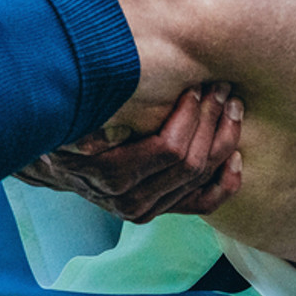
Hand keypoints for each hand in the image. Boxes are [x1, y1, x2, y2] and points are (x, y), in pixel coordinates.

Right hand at [17, 84, 243, 221]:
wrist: (57, 162)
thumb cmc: (64, 130)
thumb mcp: (67, 121)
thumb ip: (88, 123)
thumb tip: (107, 131)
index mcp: (111, 177)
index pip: (169, 149)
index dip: (190, 116)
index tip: (196, 86)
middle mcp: (132, 202)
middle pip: (191, 163)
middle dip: (212, 120)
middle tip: (222, 87)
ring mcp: (150, 210)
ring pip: (202, 179)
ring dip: (224, 140)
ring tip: (232, 105)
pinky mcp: (162, 210)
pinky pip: (204, 203)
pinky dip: (226, 182)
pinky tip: (238, 155)